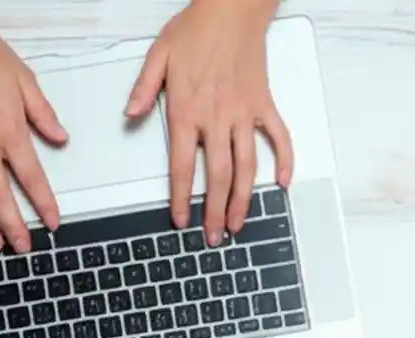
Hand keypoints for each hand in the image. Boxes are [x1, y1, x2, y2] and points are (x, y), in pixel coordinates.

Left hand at [125, 0, 292, 246]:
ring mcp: (244, 113)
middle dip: (215, 211)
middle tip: (214, 237)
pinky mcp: (264, 105)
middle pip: (217, 176)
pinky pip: (278, 138)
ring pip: (246, 166)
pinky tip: (282, 182)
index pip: (182, 166)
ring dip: (243, 199)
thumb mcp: (158, 56)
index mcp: (187, 110)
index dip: (182, 198)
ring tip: (239, 223)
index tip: (181, 220)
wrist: (232, 9)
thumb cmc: (196, 30)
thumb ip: (144, 89)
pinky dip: (284, 161)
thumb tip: (130, 115)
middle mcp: (217, 118)